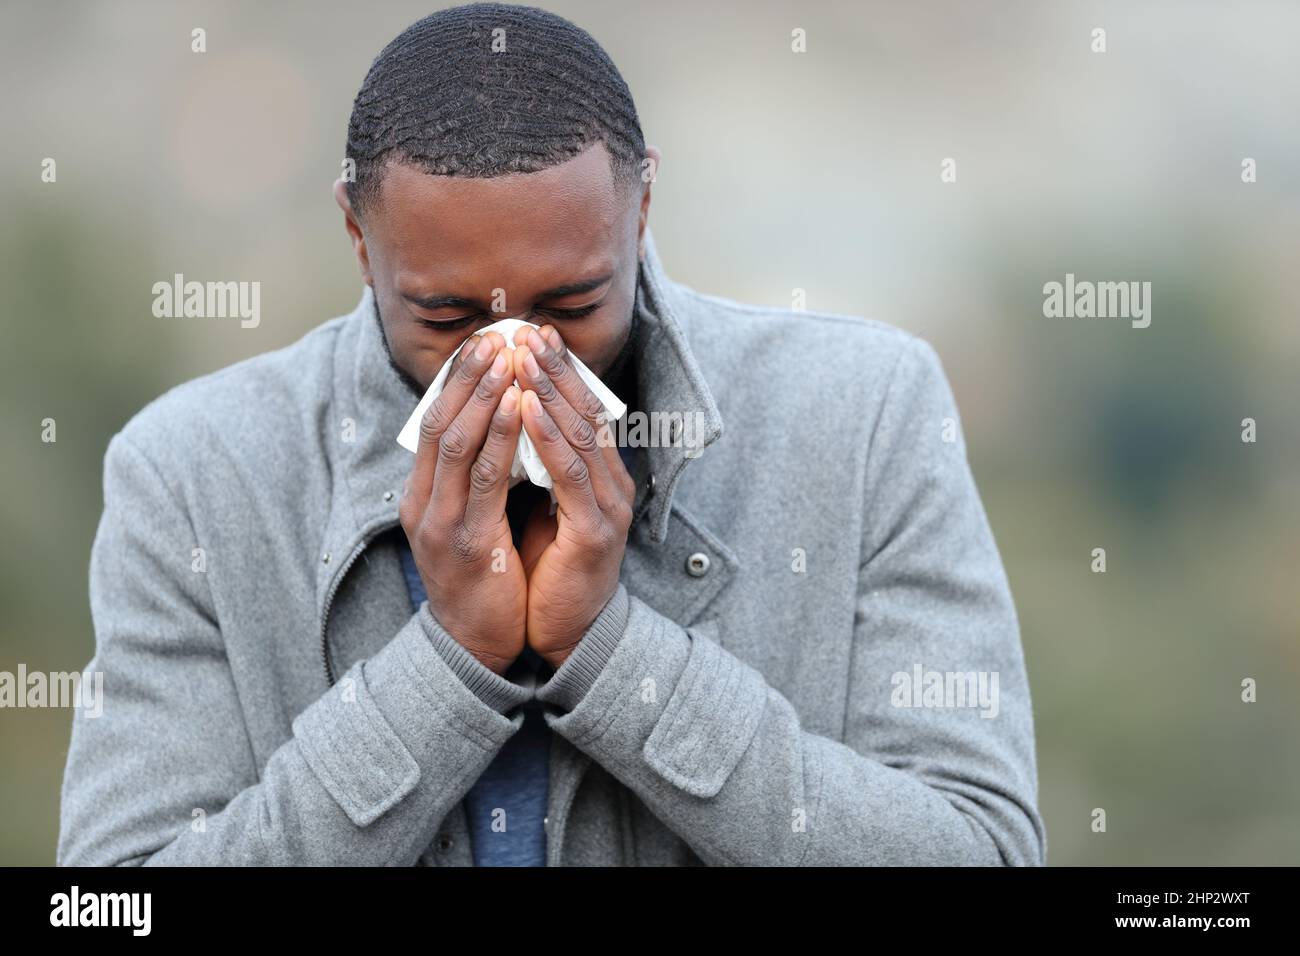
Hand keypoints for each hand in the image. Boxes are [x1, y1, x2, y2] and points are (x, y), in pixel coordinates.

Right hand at [399, 331, 527, 674]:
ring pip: (456, 443)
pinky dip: (500, 436)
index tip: (483, 344)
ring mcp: (439, 523)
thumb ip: (477, 483)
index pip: (433, 424)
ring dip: (484, 395)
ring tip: (507, 357)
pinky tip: (520, 407)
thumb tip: (503, 432)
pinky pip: (483, 479)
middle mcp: (422, 505)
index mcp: (422, 498)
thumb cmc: (483, 583)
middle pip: (438, 423)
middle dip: (468, 376)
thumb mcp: (472, 523)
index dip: (457, 381)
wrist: (476, 649)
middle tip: (494, 335)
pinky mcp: (465, 543)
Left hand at [512, 325, 634, 667]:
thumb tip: (505, 423)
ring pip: (580, 433)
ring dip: (551, 389)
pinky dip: (549, 435)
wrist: (565, 636)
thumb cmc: (549, 573)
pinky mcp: (596, 532)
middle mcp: (610, 484)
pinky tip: (529, 405)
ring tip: (523, 355)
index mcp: (597, 478)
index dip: (559, 371)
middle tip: (528, 329)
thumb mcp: (540, 510)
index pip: (582, 410)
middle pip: (587, 410)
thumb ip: (534, 470)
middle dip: (555, 368)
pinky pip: (570, 473)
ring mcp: (608, 506)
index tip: (531, 335)